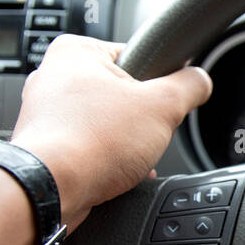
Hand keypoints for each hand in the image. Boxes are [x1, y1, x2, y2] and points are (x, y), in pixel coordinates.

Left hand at [9, 35, 211, 229]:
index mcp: (75, 50)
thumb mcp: (161, 105)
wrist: (48, 194)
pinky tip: (113, 175)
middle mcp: (52, 77)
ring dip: (123, 144)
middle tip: (142, 131)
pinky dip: (103, 162)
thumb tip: (200, 81)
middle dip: (139, 118)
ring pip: (104, 124)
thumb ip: (189, 86)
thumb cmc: (89, 143)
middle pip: (120, 92)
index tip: (162, 100)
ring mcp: (44, 114)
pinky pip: (87, 149)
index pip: (134, 55)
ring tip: (124, 157)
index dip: (157, 81)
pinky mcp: (43, 147)